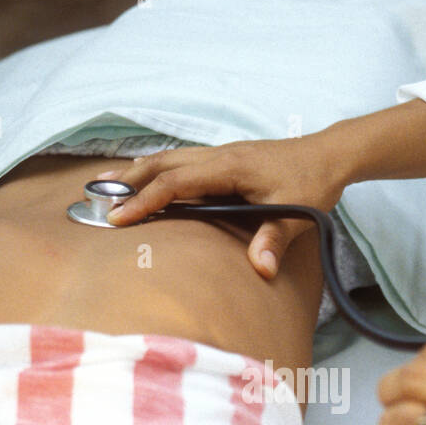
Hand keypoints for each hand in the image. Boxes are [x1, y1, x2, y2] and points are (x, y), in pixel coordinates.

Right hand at [107, 136, 347, 278]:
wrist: (330, 155)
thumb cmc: (313, 182)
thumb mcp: (297, 213)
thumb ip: (274, 240)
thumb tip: (261, 269)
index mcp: (230, 167)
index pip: (176, 182)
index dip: (146, 200)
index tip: (119, 217)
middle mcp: (219, 155)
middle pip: (163, 163)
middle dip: (129, 181)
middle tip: (96, 197)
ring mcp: (220, 155)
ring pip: (170, 159)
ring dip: (138, 171)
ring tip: (108, 184)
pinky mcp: (224, 159)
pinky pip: (181, 162)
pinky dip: (157, 170)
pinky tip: (146, 179)